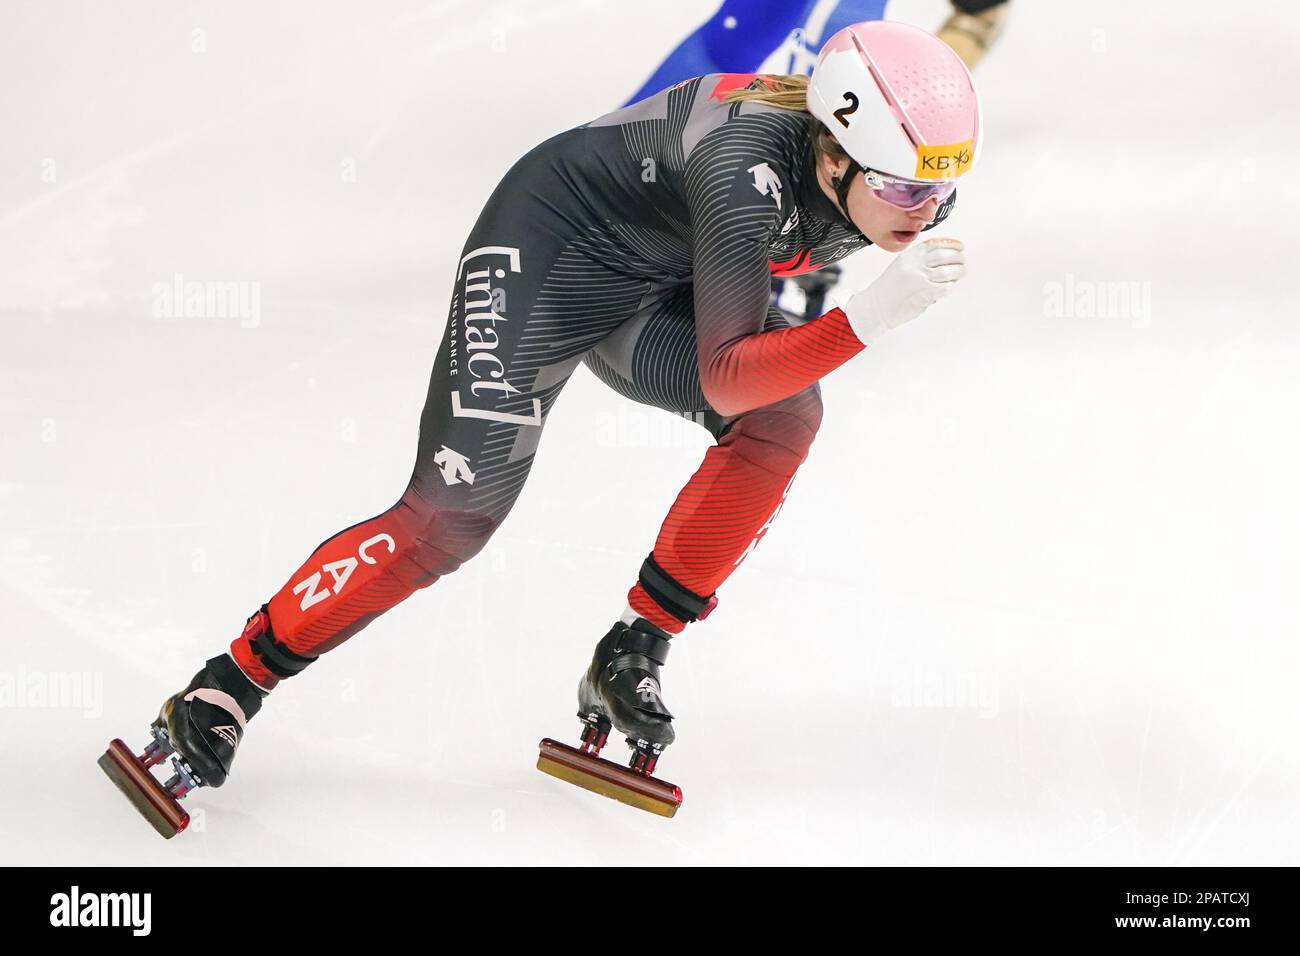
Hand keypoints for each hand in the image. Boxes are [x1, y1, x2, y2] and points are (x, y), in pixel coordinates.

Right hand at [843, 238, 966, 345]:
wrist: (876, 307)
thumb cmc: (889, 289)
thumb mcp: (901, 265)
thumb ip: (919, 260)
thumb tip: (946, 257)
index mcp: (909, 255)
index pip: (935, 244)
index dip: (951, 244)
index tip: (960, 247)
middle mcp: (914, 264)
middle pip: (945, 256)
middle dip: (958, 258)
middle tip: (963, 262)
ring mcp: (920, 278)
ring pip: (948, 271)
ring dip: (958, 272)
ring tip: (961, 273)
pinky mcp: (924, 293)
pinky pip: (945, 287)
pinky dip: (949, 287)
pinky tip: (948, 287)